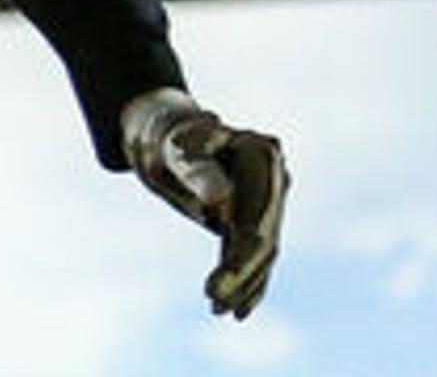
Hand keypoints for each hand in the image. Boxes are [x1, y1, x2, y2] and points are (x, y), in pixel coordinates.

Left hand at [121, 88, 288, 317]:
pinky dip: (245, 279)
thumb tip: (220, 202)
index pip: (258, 219)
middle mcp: (274, 178)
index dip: (242, 258)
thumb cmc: (167, 132)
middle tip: (216, 306)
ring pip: (261, 251)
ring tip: (220, 311)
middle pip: (265, 239)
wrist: (162, 125)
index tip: (217, 285)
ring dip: (244, 284)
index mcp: (263, 156)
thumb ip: (198, 170)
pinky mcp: (249, 212)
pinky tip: (236, 309)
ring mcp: (264, 197)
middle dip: (242, 276)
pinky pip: (251, 250)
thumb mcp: (176, 147)